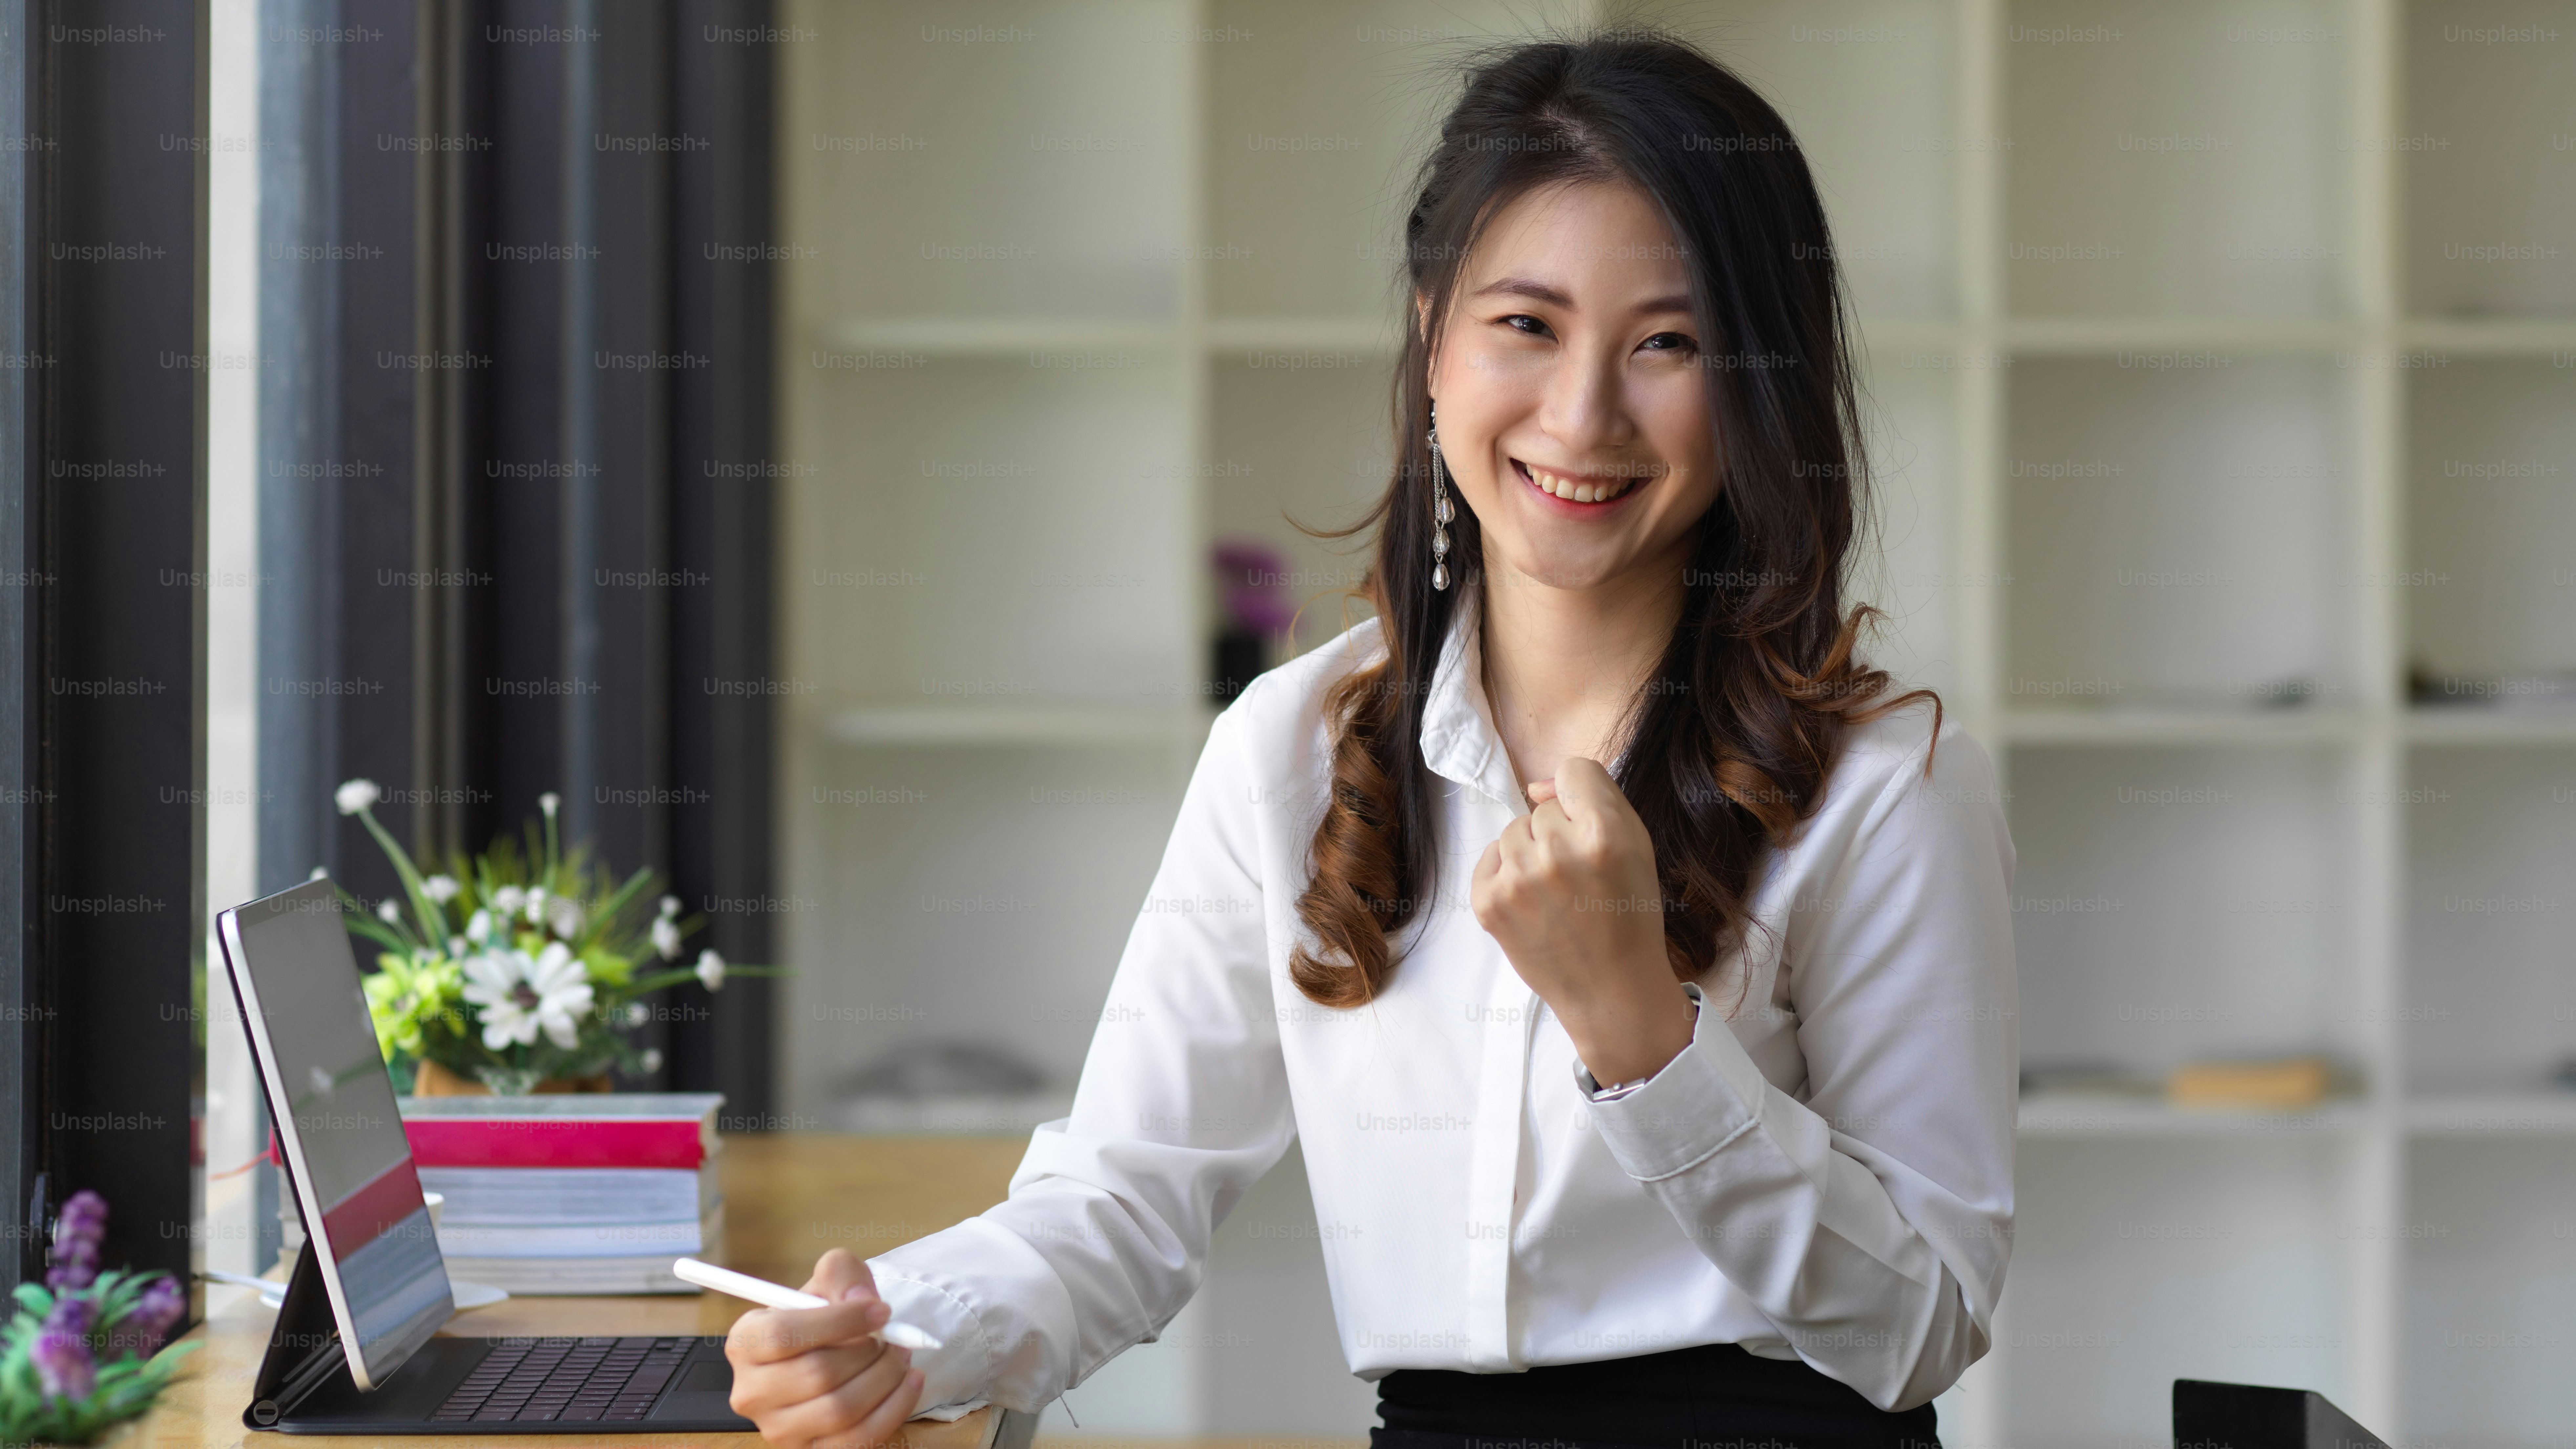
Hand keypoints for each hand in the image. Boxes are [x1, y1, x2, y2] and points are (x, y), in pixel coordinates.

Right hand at [725, 1249, 924, 1447]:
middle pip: (816, 1374)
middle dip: (868, 1353)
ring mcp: (778, 1430)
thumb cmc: (824, 1319)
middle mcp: (751, 1392)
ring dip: (884, 1379)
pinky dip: (894, 1407)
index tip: (881, 1311)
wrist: (827, 1354)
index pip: (783, 1334)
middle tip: (893, 1337)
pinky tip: (909, 1381)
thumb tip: (862, 1300)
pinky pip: (858, 1439)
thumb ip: (841, 1274)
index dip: (840, 1321)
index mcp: (745, 1343)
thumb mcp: (828, 1282)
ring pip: (839, 1410)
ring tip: (900, 1356)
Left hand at [1471, 757, 1694, 1085]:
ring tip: (1556, 894)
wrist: (1611, 990)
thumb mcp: (1635, 847)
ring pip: (1513, 831)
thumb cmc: (1627, 915)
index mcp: (1605, 834)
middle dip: (1558, 834)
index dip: (1583, 800)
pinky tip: (1532, 904)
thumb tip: (1536, 787)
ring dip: (1531, 854)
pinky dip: (1507, 876)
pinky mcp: (1489, 903)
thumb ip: (1594, 797)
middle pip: (1542, 807)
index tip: (1590, 833)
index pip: (1575, 770)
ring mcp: (1518, 880)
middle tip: (1579, 880)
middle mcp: (1557, 852)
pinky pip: (1490, 858)